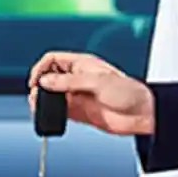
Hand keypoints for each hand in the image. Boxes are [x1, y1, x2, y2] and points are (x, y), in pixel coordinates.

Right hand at [27, 51, 154, 135]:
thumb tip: (45, 81)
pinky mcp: (80, 112)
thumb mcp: (97, 82)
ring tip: (39, 106)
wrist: (142, 115)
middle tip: (36, 96)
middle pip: (49, 77)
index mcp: (83, 64)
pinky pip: (60, 111)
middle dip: (40, 85)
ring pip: (52, 95)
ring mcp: (78, 95)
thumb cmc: (128, 92)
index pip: (53, 60)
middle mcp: (78, 79)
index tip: (35, 81)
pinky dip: (51, 113)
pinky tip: (49, 116)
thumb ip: (69, 82)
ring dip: (43, 100)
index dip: (41, 68)